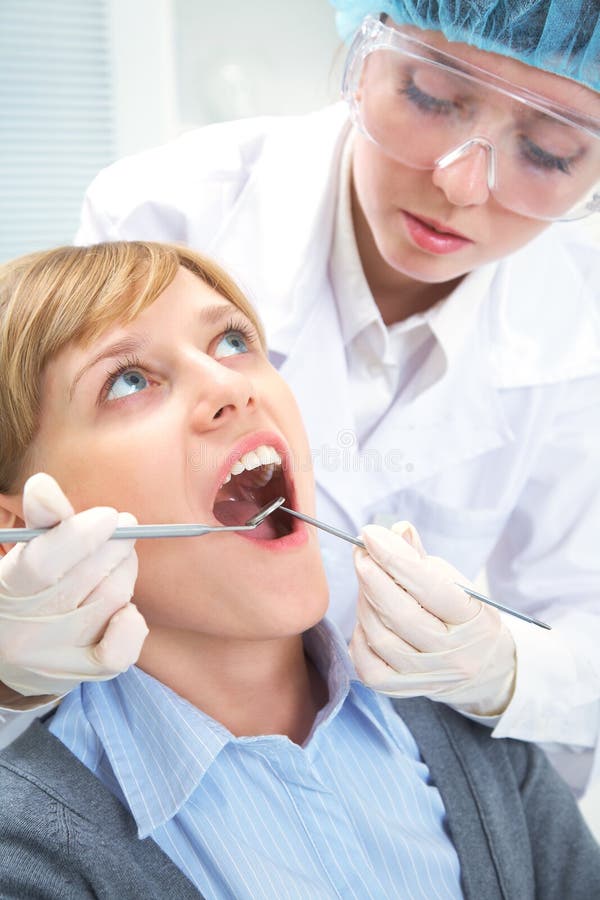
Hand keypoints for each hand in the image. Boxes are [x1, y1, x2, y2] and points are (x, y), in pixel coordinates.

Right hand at [0, 473, 147, 699]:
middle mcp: (27, 628)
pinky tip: (127, 609)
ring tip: (119, 558)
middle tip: (124, 525)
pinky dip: (131, 625)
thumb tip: (43, 485)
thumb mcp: (26, 550)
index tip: (109, 516)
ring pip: (111, 601)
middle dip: (115, 545)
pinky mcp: (82, 673)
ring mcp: (56, 654)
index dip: (80, 536)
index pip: (42, 563)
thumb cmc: (28, 588)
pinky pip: (119, 652)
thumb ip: (42, 518)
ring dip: (124, 571)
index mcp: (8, 589)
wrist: (13, 652)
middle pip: (87, 579)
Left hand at [350, 522, 515, 716]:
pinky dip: (359, 637)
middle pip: (400, 614)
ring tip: (367, 583)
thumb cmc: (464, 616)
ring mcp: (429, 676)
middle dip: (372, 577)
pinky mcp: (404, 691)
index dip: (395, 558)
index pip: (431, 587)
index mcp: (474, 619)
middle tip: (361, 554)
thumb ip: (422, 559)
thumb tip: (396, 530)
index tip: (370, 534)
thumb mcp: (458, 584)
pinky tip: (366, 619)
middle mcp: (455, 654)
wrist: (483, 669)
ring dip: (364, 602)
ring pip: (380, 637)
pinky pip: (368, 666)